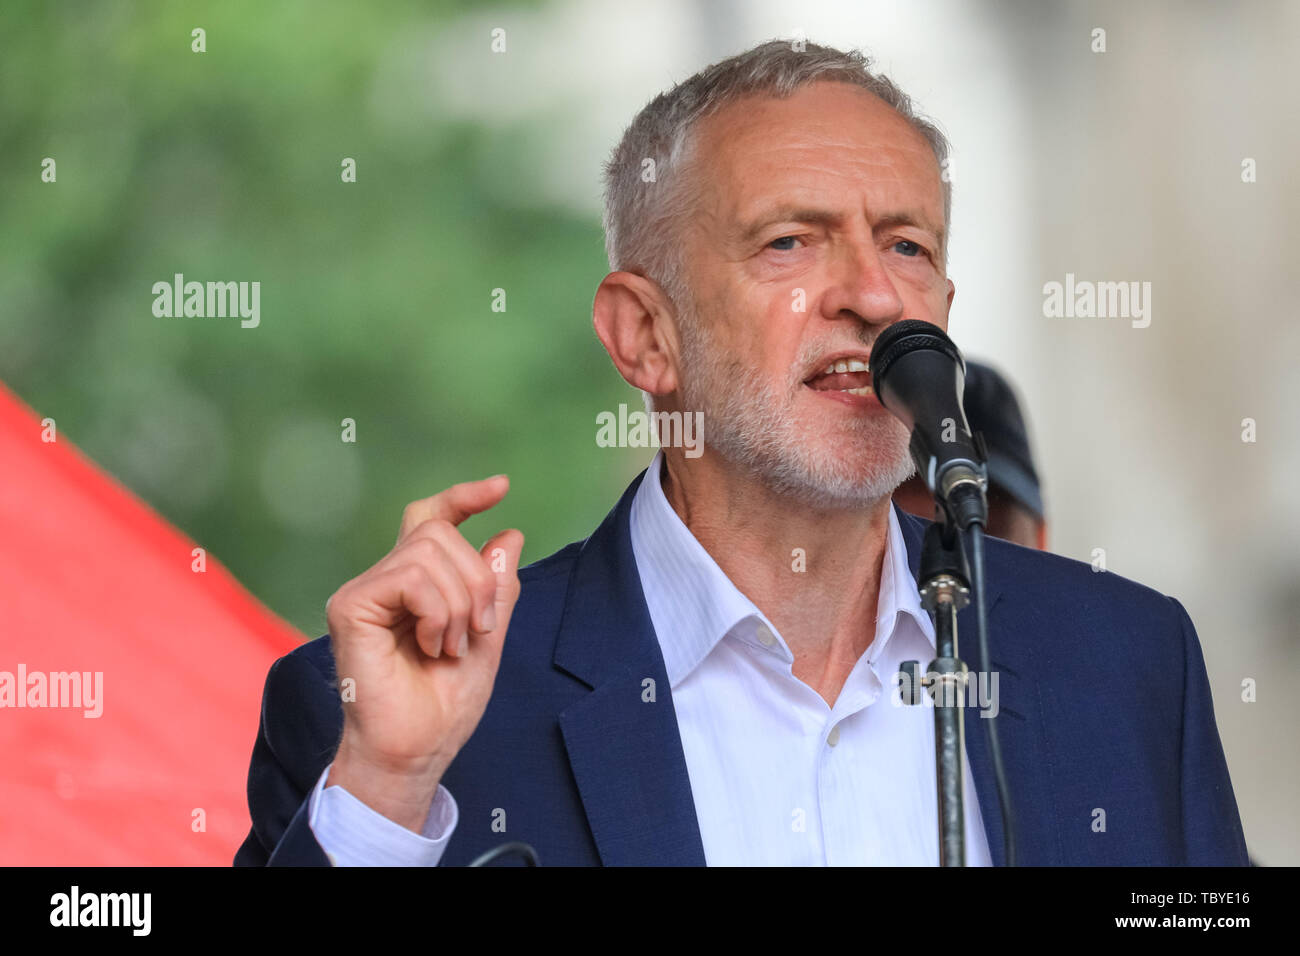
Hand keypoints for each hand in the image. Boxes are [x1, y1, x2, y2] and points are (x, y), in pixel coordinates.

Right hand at [324, 475, 523, 830]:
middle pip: (439, 530)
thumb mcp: (488, 639)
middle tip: (480, 632)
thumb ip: (497, 588)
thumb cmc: (443, 707)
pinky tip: (432, 646)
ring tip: (452, 647)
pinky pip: (411, 577)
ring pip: (430, 550)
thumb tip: (508, 533)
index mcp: (415, 585)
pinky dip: (438, 612)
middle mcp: (384, 580)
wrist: (415, 752)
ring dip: (461, 602)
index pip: (433, 518)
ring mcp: (363, 591)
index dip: (464, 497)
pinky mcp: (350, 606)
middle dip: (478, 578)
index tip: (501, 487)